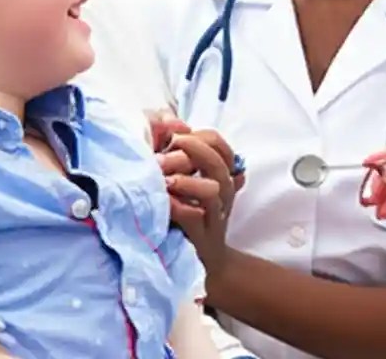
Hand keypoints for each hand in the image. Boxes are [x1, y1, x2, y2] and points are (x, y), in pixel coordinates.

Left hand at [162, 133, 237, 277]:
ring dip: (187, 179)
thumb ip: (184, 157)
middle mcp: (222, 192)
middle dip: (192, 150)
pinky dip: (178, 205)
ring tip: (165, 177)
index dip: (198, 136)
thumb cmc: (190, 216)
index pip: (218, 144)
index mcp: (220, 175)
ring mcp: (214, 214)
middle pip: (217, 162)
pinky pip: (193, 216)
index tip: (175, 135)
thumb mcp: (189, 183)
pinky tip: (162, 201)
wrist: (205, 261)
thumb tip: (170, 124)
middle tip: (167, 149)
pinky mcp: (201, 236)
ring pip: (212, 188)